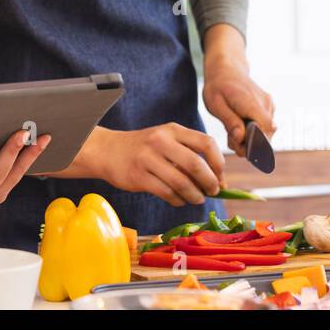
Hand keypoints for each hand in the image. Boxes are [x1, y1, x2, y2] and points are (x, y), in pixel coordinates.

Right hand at [93, 124, 223, 205]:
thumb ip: (189, 154)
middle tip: (213, 192)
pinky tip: (179, 200)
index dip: (219, 163)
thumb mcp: (166, 140)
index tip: (221, 177)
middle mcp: (161, 141)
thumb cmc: (144, 148)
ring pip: (181, 182)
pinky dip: (178, 200)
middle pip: (196, 164)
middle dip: (210, 182)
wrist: (108, 150)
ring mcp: (148, 158)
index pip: (206, 143)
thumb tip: (218, 180)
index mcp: (173, 130)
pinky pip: (166, 193)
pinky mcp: (138, 176)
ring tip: (197, 199)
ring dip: (194, 195)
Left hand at [202, 23, 275, 155]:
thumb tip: (242, 138)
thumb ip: (230, 122)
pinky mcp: (270, 108)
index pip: (265, 127)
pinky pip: (265, 127)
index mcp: (250, 101)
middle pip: (267, 134)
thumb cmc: (218, 87)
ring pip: (266, 133)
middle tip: (231, 140)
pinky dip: (253, 132)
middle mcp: (265, 103)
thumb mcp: (215, 105)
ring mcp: (270, 105)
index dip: (256, 142)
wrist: (226, 69)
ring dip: (251, 139)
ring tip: (233, 131)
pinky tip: (240, 127)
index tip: (239, 146)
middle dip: (250, 144)